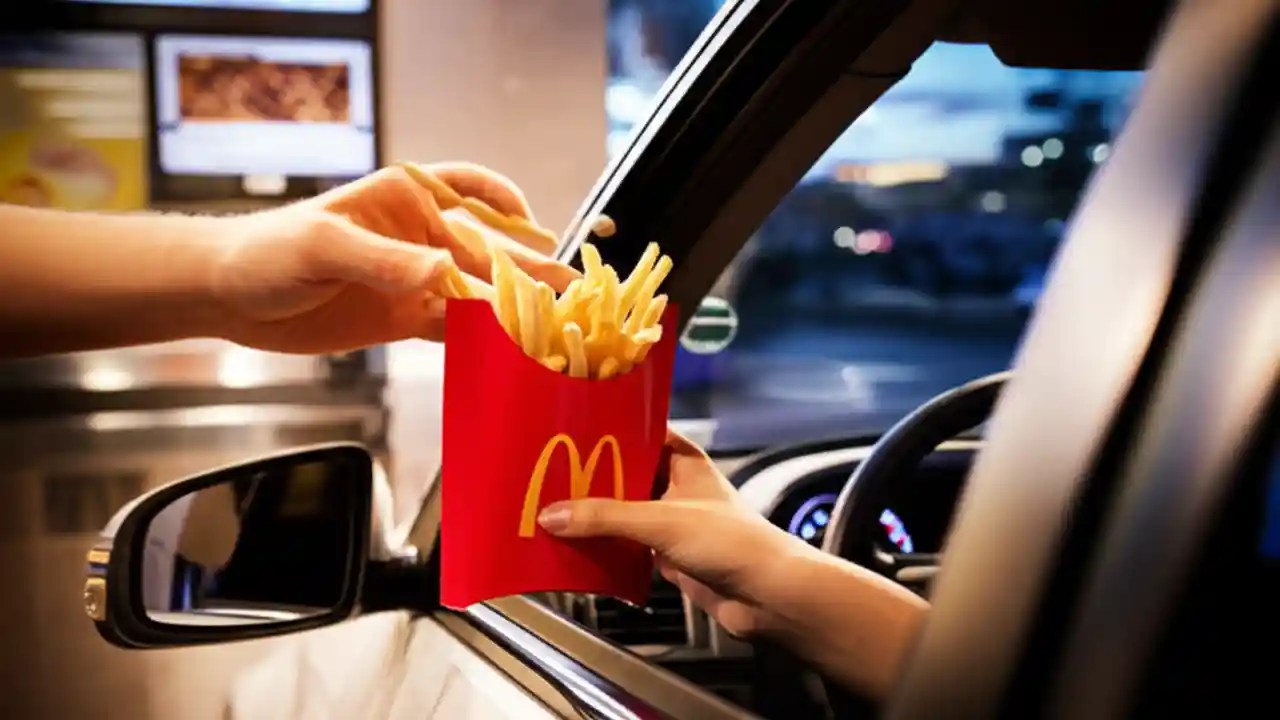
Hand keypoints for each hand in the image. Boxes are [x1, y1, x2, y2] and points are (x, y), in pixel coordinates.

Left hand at [211, 163, 578, 353]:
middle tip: (568, 292)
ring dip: (511, 310)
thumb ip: (385, 260)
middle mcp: (418, 235)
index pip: (470, 202)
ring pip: (476, 292)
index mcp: (405, 198)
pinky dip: (479, 340)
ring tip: (551, 328)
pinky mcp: (404, 316)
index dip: (508, 212)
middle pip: (485, 252)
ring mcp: (414, 278)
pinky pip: (453, 328)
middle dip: (527, 271)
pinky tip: (504, 354)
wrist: (230, 296)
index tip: (538, 230)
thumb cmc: (269, 251)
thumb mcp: (324, 248)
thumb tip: (443, 275)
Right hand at [536, 430, 815, 638]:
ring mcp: (674, 522)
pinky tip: (576, 548)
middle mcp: (679, 487)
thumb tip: (552, 514)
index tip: (572, 426)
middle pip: (627, 475)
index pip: (642, 432)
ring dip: (596, 516)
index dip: (610, 429)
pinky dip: (606, 547)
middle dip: (592, 478)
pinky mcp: (669, 556)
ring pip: (625, 512)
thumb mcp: (661, 520)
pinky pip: (628, 546)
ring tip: (552, 508)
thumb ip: (606, 517)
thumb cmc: (732, 542)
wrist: (768, 596)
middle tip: (550, 471)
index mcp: (685, 461)